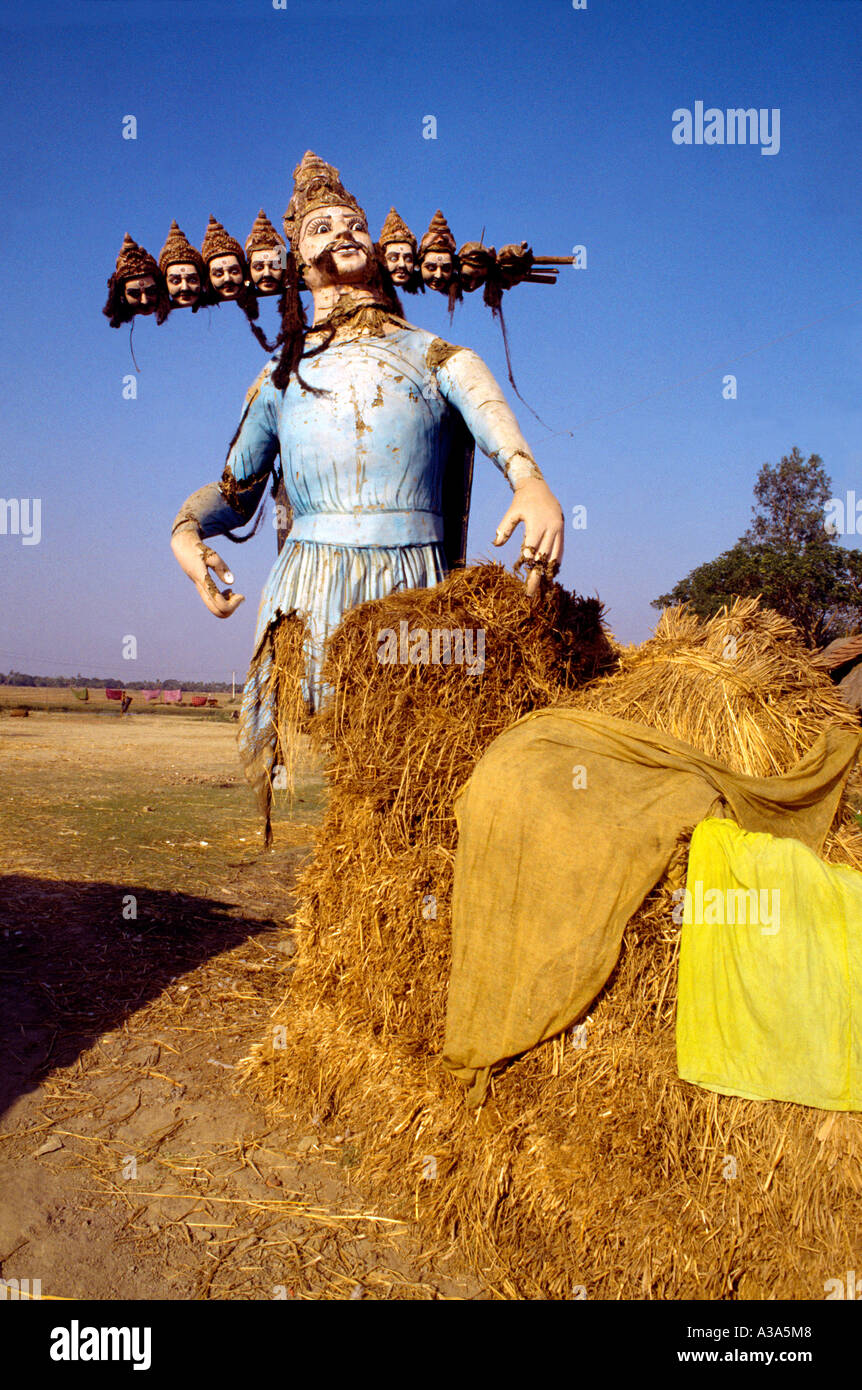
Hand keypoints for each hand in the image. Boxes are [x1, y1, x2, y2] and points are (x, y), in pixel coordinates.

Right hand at [171, 528, 244, 618]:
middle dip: (231, 608)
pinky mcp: (202, 589)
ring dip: (228, 605)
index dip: (233, 604)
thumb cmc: (197, 549)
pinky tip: (227, 590)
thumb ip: (221, 568)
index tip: (241, 595)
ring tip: (232, 592)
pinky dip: (223, 601)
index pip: (219, 603)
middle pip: (217, 612)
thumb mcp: (211, 554)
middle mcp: (201, 589)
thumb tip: (231, 582)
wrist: (182, 547)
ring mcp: (201, 590)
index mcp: (203, 581)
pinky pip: (213, 603)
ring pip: (215, 609)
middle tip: (239, 596)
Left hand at [493, 477, 564, 596]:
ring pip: (554, 555)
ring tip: (543, 588)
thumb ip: (505, 528)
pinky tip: (551, 575)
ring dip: (548, 572)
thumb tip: (496, 544)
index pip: (532, 546)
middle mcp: (550, 528)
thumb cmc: (523, 501)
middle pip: (543, 556)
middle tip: (530, 592)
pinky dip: (556, 562)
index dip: (527, 559)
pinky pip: (560, 550)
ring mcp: (558, 530)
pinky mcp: (561, 531)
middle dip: (536, 575)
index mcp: (537, 523)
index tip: (523, 574)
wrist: (539, 487)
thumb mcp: (512, 512)